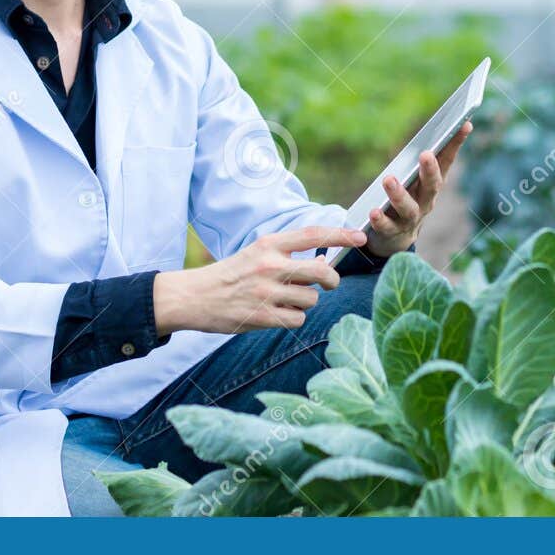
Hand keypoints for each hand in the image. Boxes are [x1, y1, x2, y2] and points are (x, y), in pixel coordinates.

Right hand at [153, 226, 367, 335]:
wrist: (194, 297)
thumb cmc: (231, 274)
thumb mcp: (256, 253)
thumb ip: (287, 253)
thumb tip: (323, 258)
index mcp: (268, 244)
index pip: (312, 235)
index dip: (340, 235)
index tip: (360, 237)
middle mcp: (269, 266)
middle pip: (321, 272)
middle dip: (331, 279)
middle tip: (328, 282)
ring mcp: (266, 293)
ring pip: (311, 299)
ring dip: (306, 302)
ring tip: (285, 300)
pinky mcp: (263, 317)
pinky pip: (298, 319)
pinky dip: (294, 318)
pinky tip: (277, 314)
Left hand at [365, 120, 473, 258]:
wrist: (395, 239)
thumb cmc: (407, 199)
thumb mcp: (415, 180)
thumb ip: (420, 160)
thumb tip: (431, 132)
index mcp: (432, 184)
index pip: (447, 161)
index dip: (456, 143)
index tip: (464, 124)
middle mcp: (426, 201)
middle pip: (432, 186)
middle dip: (430, 170)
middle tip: (426, 154)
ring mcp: (410, 219)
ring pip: (408, 208)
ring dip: (399, 194)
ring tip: (388, 179)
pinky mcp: (392, 232)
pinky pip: (386, 227)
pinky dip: (380, 220)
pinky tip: (373, 212)